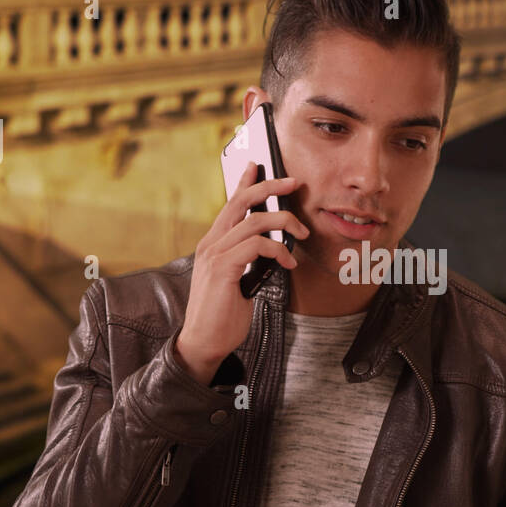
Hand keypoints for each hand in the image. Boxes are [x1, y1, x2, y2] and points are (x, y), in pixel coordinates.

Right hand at [174, 161, 308, 384]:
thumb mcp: (236, 280)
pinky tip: (288, 263)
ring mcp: (215, 254)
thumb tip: (271, 250)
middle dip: (269, 187)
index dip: (244, 182)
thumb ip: (247, 261)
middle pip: (241, 201)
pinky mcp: (224, 268)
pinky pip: (257, 245)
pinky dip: (278, 250)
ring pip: (254, 221)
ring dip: (284, 223)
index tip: (257, 165)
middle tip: (293, 183)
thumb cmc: (222, 314)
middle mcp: (211, 243)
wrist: (204, 341)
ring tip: (301, 234)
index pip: (230, 203)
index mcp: (213, 243)